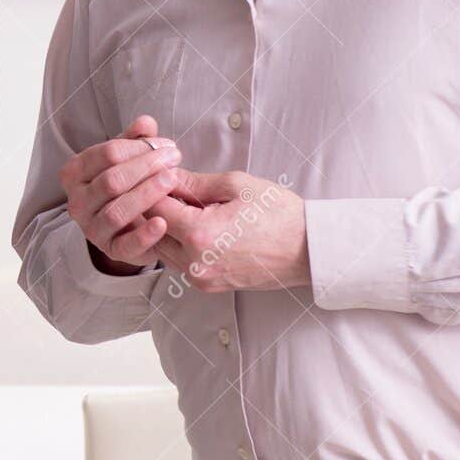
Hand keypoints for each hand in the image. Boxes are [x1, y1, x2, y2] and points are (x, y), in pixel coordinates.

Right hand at [59, 114, 182, 275]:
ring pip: (117, 211)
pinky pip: (126, 244)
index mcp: (76, 173)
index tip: (167, 145)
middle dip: (147, 167)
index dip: (139, 147)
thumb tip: (146, 123)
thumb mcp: (128, 158)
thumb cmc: (126, 185)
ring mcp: (92, 228)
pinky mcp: (110, 250)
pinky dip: (145, 235)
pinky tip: (162, 222)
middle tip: (174, 159)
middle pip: (112, 180)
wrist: (126, 225)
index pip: (106, 154)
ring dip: (147, 194)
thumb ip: (135, 139)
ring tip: (172, 180)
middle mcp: (77, 202)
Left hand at [145, 169, 308, 291]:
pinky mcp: (208, 286)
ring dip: (167, 227)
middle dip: (157, 207)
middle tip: (171, 188)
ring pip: (163, 249)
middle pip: (152, 231)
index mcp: (200, 234)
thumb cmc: (279, 214)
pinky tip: (197, 225)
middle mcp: (195, 262)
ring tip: (187, 206)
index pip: (154, 207)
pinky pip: (179, 262)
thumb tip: (167, 176)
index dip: (153, 187)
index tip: (160, 174)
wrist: (307, 250)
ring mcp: (200, 278)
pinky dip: (180, 243)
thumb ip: (195, 182)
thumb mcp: (238, 185)